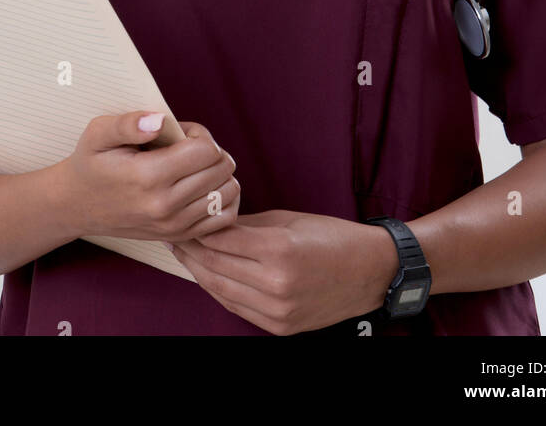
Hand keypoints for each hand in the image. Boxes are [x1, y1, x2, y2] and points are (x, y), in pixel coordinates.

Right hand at [52, 112, 239, 242]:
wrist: (77, 206)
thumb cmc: (90, 163)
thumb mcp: (98, 134)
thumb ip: (128, 123)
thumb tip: (160, 121)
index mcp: (148, 176)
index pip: (206, 151)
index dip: (199, 134)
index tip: (181, 133)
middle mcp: (165, 206)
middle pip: (221, 169)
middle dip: (211, 150)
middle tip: (186, 147)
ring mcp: (175, 225)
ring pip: (228, 192)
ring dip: (218, 173)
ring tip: (194, 166)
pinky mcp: (180, 236)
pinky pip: (224, 217)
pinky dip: (222, 198)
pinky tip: (203, 186)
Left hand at [168, 210, 398, 334]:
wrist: (370, 272)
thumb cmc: (332, 237)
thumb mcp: (288, 219)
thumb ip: (247, 225)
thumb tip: (212, 224)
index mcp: (280, 249)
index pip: (221, 240)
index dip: (197, 229)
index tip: (183, 218)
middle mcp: (277, 284)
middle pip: (216, 267)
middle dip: (191, 250)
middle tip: (175, 235)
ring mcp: (279, 311)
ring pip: (222, 290)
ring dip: (200, 272)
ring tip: (186, 254)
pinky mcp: (281, 327)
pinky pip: (238, 308)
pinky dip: (220, 290)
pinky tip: (209, 275)